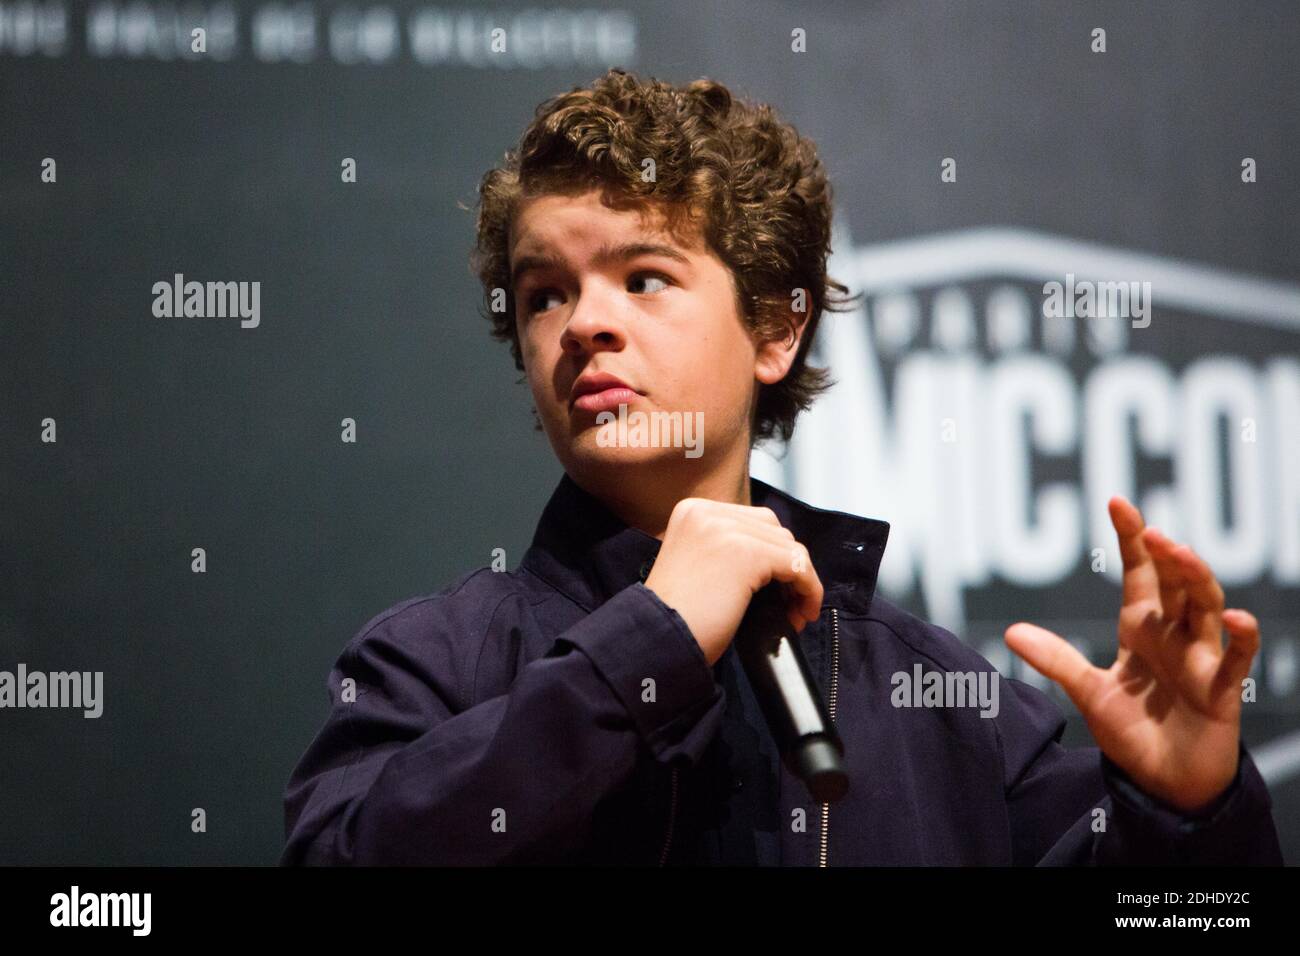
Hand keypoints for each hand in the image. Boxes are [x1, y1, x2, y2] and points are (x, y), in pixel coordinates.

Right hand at [644, 498, 823, 666]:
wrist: (658, 641)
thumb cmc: (678, 618)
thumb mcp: (698, 568)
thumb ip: (727, 552)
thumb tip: (779, 560)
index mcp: (692, 512)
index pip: (752, 522)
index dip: (772, 555)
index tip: (777, 590)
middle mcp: (707, 512)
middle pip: (773, 530)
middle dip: (788, 565)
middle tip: (789, 605)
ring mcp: (726, 530)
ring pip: (789, 547)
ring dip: (801, 581)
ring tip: (794, 614)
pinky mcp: (747, 553)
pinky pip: (797, 565)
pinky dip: (808, 589)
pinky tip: (801, 613)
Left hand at [1004, 495, 1258, 813]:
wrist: (1165, 782)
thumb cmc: (1133, 732)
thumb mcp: (1089, 693)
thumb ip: (1057, 660)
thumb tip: (1010, 632)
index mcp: (1141, 629)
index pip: (1139, 574)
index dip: (1130, 539)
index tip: (1117, 502)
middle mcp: (1173, 635)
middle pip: (1174, 583)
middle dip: (1165, 556)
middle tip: (1152, 532)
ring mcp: (1200, 658)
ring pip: (1206, 607)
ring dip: (1196, 580)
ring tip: (1181, 555)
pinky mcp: (1221, 689)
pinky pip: (1236, 658)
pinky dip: (1242, 638)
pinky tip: (1238, 619)